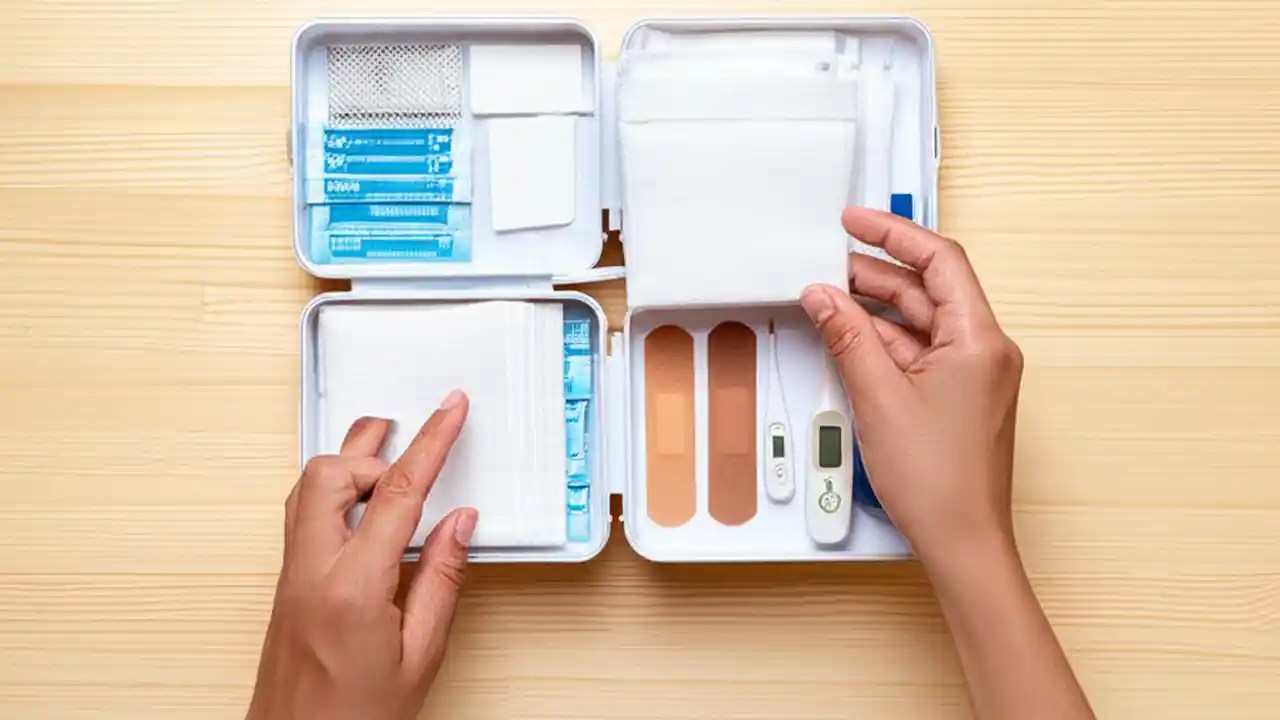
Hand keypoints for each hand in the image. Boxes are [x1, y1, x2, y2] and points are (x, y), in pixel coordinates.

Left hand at [247, 390, 476, 719]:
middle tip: (414, 439)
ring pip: (306, 488)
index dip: (431, 442)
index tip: (450, 410)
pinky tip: (360, 502)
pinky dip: (333, 492)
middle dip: (375, 449)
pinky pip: (302, 514)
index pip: (396, 493)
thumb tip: (460, 524)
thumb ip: (443, 581)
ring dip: (348, 465)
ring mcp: (291, 576)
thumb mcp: (421, 656)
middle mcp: (311, 571)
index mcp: (352, 587)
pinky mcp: (284, 586)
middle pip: (331, 474)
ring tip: (384, 452)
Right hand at [800, 208, 1023, 563]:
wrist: (962, 542)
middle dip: (876, 274)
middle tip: (825, 265)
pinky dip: (882, 343)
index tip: (854, 221)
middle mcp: (984, 350)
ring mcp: (972, 375)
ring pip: (919, 323)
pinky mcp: (957, 398)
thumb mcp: (878, 396)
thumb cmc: (938, 480)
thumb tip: (822, 294)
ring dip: (874, 311)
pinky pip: (918, 353)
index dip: (894, 235)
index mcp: (979, 339)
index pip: (940, 261)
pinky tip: (847, 338)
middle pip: (927, 290)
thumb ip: (847, 337)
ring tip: (827, 299)